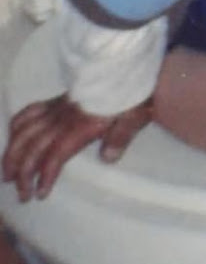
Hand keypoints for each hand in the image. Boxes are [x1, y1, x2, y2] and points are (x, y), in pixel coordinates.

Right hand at [2, 93, 152, 201]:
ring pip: (25, 131)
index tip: (40, 193)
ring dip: (13, 154)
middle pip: (35, 146)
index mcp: (83, 124)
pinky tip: (13, 139)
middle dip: (23, 172)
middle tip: (22, 194)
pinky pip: (30, 111)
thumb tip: (107, 158)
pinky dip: (17, 127)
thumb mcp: (134, 116)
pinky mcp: (56, 100)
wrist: (126, 70)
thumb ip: (121, 136)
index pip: (56, 153)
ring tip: (7, 174)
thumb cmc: (132, 95)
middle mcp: (64, 117)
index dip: (45, 174)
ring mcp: (58, 108)